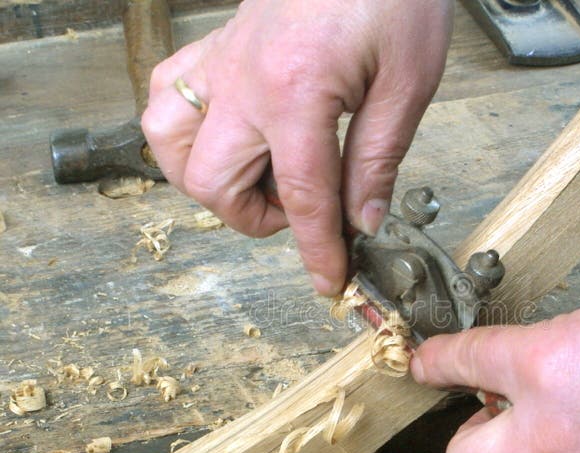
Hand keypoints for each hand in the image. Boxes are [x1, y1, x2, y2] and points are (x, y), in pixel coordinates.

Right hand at [142, 0, 452, 294]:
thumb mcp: (408, 83)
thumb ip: (377, 158)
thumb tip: (361, 219)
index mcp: (297, 92)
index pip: (302, 197)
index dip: (316, 250)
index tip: (328, 278)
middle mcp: (244, 79)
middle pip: (216, 184)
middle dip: (259, 218)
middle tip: (305, 211)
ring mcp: (222, 58)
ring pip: (169, 142)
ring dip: (209, 180)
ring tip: (260, 178)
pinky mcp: (218, 43)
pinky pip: (168, 94)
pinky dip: (184, 129)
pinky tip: (227, 135)